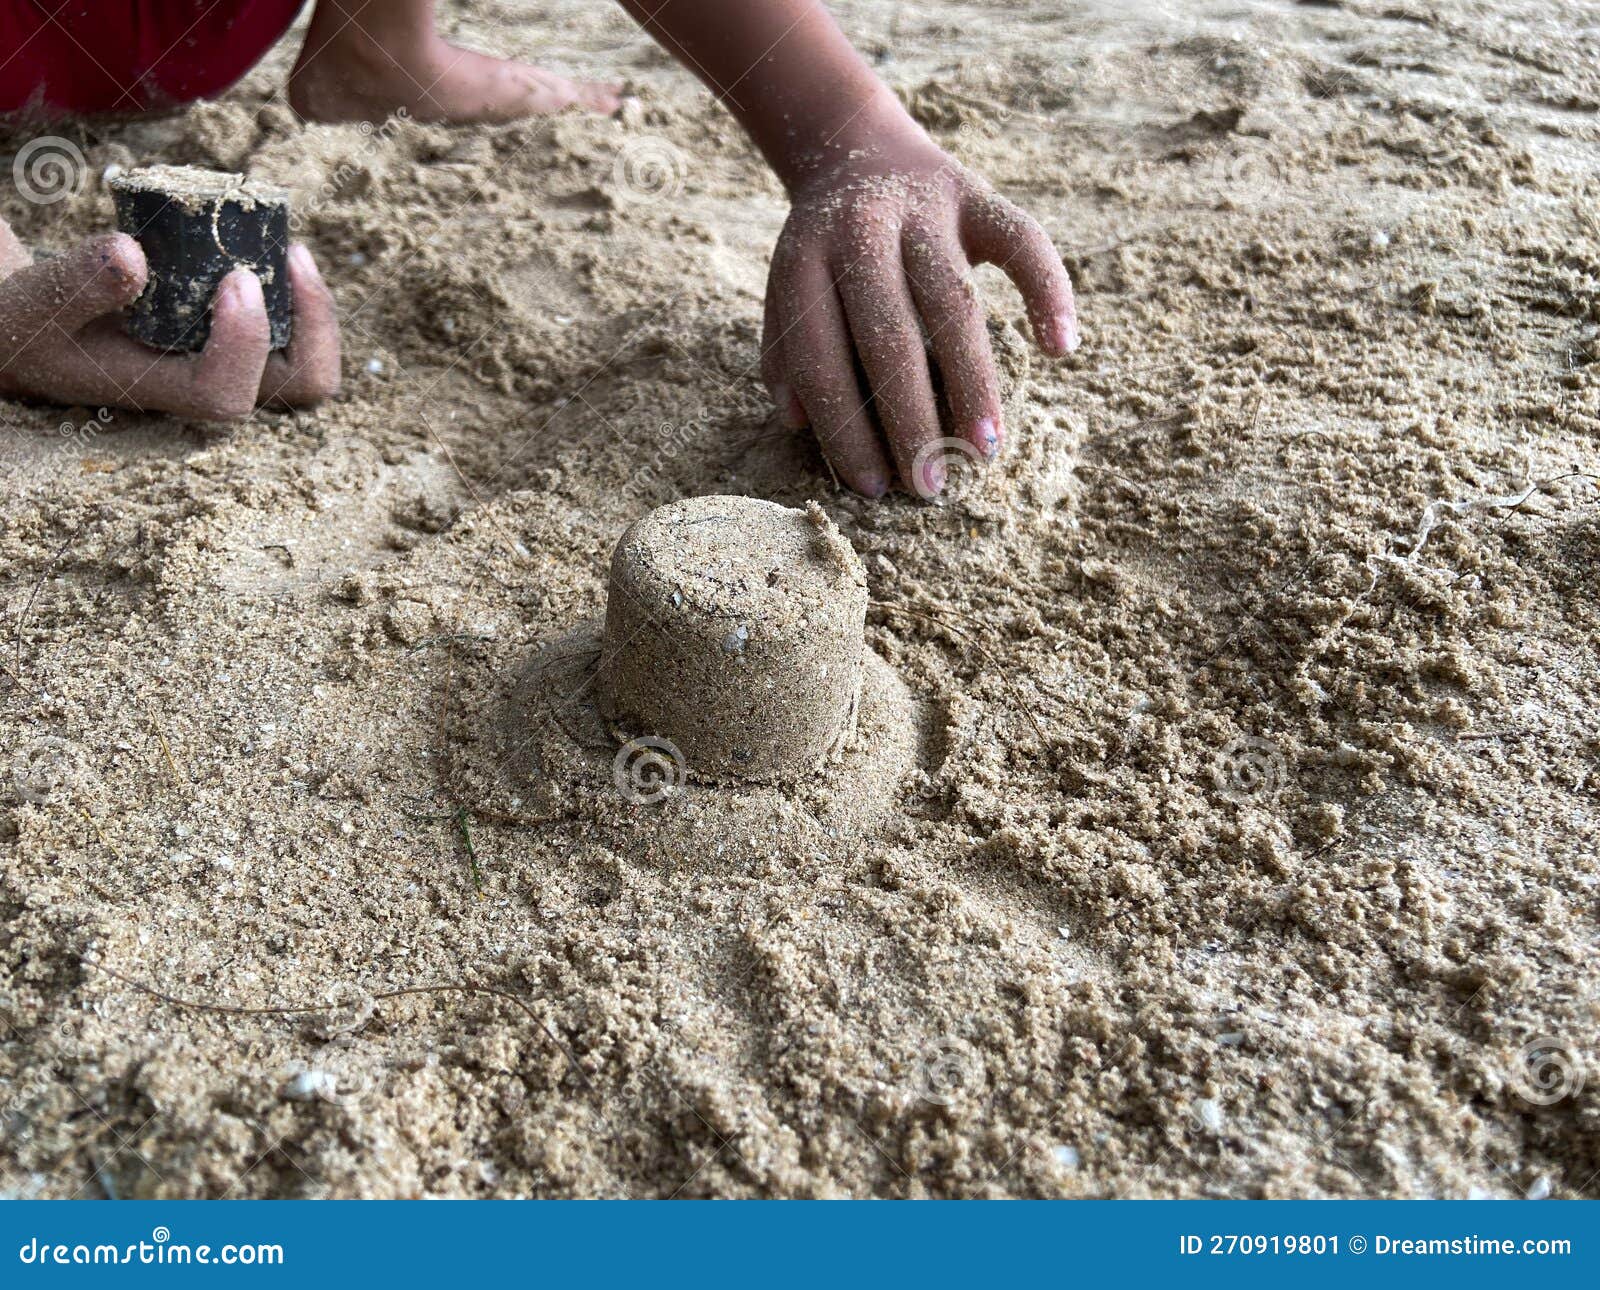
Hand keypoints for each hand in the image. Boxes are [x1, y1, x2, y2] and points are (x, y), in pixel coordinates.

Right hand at [0, 227, 339, 420]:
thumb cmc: (34, 323)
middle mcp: (208, 387)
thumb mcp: (35, 303)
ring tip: (290, 249)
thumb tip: (129, 254)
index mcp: (161, 391)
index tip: (234, 277)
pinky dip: (295, 295)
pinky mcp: (236, 342)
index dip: (243, 344)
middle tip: (292, 254)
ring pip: (308, 360)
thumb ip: (77, 284)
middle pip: (301, 386)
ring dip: (312, 307)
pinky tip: (277, 251)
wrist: (40, 332)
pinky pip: (294, 331)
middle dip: (313, 324)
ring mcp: (230, 367)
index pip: (225, 394)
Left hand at [761, 135, 1078, 498]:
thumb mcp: (789, 292)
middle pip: (889, 334)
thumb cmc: (825, 253)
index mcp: (804, 259)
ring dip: (973, 381)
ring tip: (986, 449)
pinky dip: (1047, 291)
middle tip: (929, 485)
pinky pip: (1023, 241)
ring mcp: (923, 208)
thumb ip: (787, 354)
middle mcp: (862, 229)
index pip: (821, 356)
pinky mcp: (977, 195)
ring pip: (954, 301)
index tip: (873, 486)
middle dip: (910, 419)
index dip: (844, 427)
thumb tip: (799, 423)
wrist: (852, 147)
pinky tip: (1060, 348)